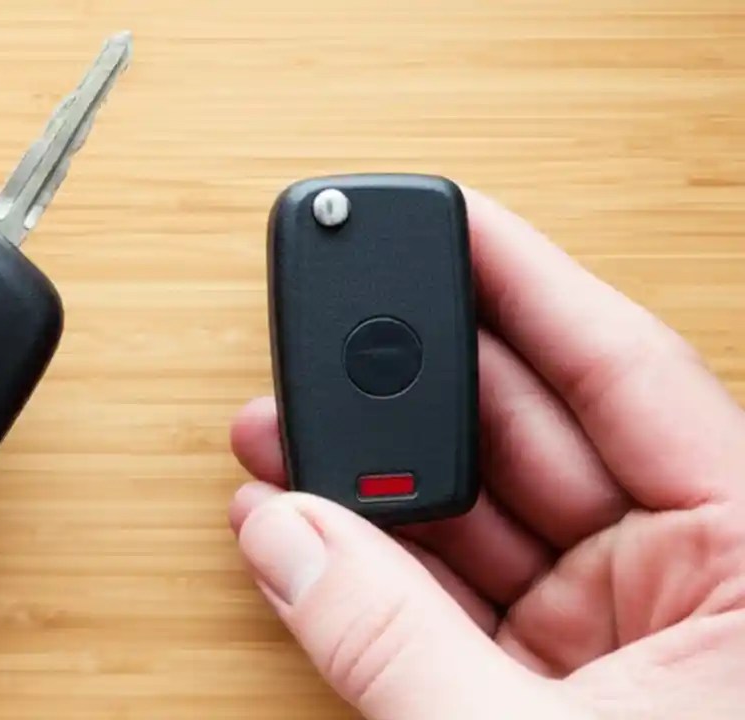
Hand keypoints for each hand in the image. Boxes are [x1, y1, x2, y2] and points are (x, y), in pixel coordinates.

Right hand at [229, 188, 744, 718]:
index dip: (529, 282)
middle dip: (415, 385)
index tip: (453, 220)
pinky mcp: (559, 690)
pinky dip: (375, 564)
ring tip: (282, 433)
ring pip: (478, 515)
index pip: (628, 371)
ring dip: (372, 478)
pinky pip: (454, 596)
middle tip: (337, 332)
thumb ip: (397, 641)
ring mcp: (620, 637)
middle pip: (531, 433)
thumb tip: (288, 537)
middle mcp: (694, 580)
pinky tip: (303, 526)